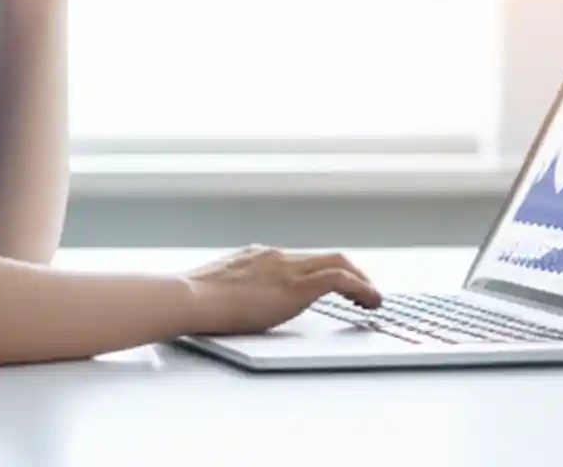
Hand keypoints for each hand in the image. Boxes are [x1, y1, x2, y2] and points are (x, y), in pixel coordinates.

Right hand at [184, 245, 381, 335]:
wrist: (189, 298)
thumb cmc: (192, 301)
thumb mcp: (214, 290)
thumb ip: (230, 292)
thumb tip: (224, 306)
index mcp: (256, 256)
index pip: (299, 259)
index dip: (320, 271)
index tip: (330, 287)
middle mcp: (275, 256)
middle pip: (324, 256)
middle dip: (349, 272)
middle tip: (362, 291)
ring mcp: (286, 268)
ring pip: (338, 263)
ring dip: (360, 281)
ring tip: (372, 299)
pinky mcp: (295, 286)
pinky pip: (339, 279)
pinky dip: (361, 288)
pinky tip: (371, 302)